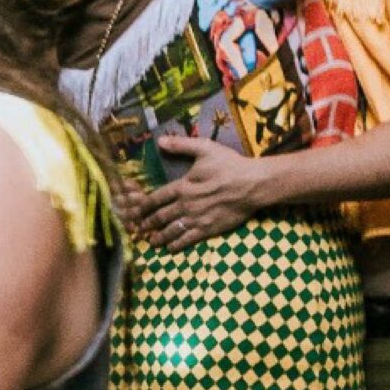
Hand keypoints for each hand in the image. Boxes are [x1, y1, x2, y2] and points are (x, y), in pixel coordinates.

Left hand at [120, 137, 268, 250]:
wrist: (253, 184)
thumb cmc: (230, 165)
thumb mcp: (205, 149)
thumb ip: (181, 145)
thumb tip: (160, 140)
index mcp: (182, 186)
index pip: (156, 198)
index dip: (143, 206)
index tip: (136, 212)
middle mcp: (186, 204)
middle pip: (160, 217)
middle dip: (147, 224)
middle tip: (138, 230)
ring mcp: (197, 218)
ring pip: (172, 230)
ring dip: (159, 237)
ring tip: (151, 242)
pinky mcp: (209, 228)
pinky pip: (189, 239)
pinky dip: (177, 245)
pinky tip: (170, 249)